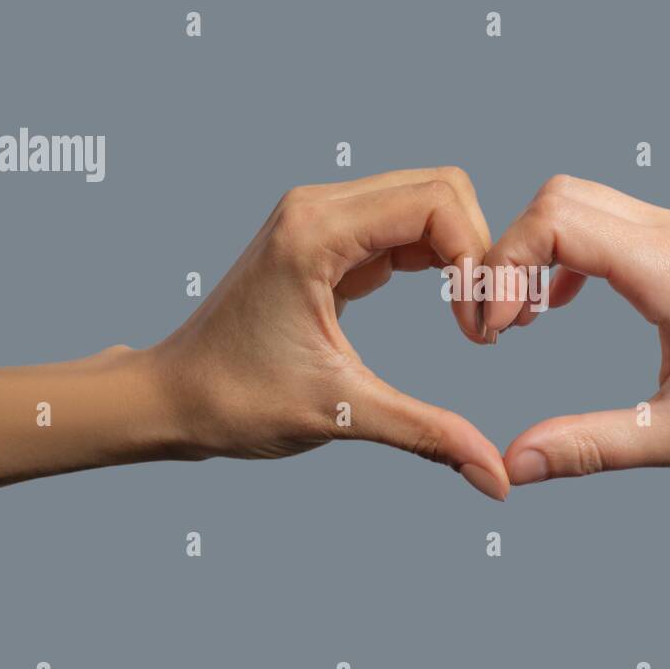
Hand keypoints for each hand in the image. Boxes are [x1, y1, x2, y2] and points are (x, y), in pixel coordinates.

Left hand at [151, 167, 510, 500]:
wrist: (172, 399)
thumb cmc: (235, 401)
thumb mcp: (341, 412)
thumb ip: (426, 433)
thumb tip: (497, 478)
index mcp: (316, 231)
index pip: (436, 204)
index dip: (476, 261)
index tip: (480, 330)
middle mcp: (320, 208)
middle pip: (441, 189)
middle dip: (478, 251)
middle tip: (488, 323)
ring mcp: (323, 221)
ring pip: (428, 204)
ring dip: (462, 255)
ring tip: (474, 320)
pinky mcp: (329, 243)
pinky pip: (404, 229)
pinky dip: (438, 261)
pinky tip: (450, 310)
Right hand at [482, 175, 669, 484]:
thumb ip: (589, 446)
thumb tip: (514, 464)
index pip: (554, 219)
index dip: (504, 266)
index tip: (495, 333)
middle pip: (560, 197)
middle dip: (512, 253)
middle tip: (500, 326)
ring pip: (588, 202)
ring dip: (542, 250)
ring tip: (529, 320)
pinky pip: (617, 222)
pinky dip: (574, 251)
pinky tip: (568, 306)